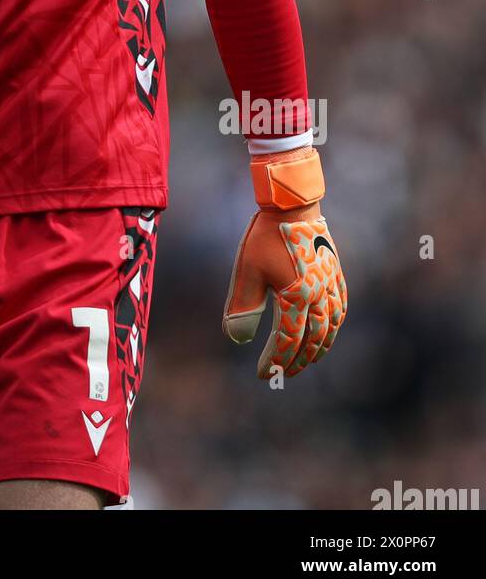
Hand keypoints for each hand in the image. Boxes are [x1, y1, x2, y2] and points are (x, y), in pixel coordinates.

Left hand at [223, 202, 346, 377]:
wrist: (292, 205)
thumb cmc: (266, 236)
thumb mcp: (248, 271)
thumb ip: (243, 307)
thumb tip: (237, 339)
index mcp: (297, 296)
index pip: (287, 339)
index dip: (275, 360)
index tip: (264, 373)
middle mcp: (318, 294)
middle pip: (313, 338)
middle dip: (299, 359)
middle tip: (284, 372)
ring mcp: (330, 283)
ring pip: (332, 326)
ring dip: (321, 346)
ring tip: (308, 358)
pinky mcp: (335, 272)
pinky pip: (341, 306)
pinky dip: (335, 324)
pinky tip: (329, 328)